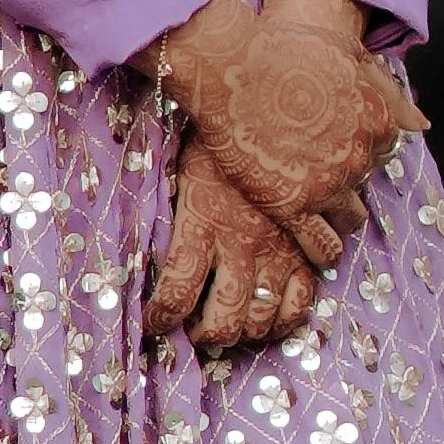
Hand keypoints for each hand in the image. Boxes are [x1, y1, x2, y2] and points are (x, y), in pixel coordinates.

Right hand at [148, 0, 415, 248]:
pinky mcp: (292, 205)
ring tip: (322, 217)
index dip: (358, 150)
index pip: (382, 151)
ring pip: (349, 218)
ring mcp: (328, 184)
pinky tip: (319, 255)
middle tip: (319, 172)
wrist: (233, 66)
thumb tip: (420, 123)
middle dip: (346, 180)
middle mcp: (360, 157)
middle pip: (364, 183)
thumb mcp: (350, 56)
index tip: (338, 148)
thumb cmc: (285, 50)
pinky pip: (320, 243)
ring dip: (339, 218)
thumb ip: (387, 93)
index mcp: (378, 121)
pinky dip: (323, 252)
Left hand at [150, 133, 323, 357]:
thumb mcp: (182, 171)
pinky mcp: (306, 248)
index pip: (176, 292)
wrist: (279, 108)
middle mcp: (241, 245)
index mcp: (202, 224)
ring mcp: (279, 250)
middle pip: (224, 320)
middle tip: (198, 333)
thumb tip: (138, 243)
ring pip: (262, 318)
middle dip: (207, 336)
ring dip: (243, 332)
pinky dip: (285, 320)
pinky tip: (270, 317)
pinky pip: (301, 302)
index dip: (161, 318)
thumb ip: (170, 213)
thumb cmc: (220, 141)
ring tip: (231, 326)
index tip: (154, 324)